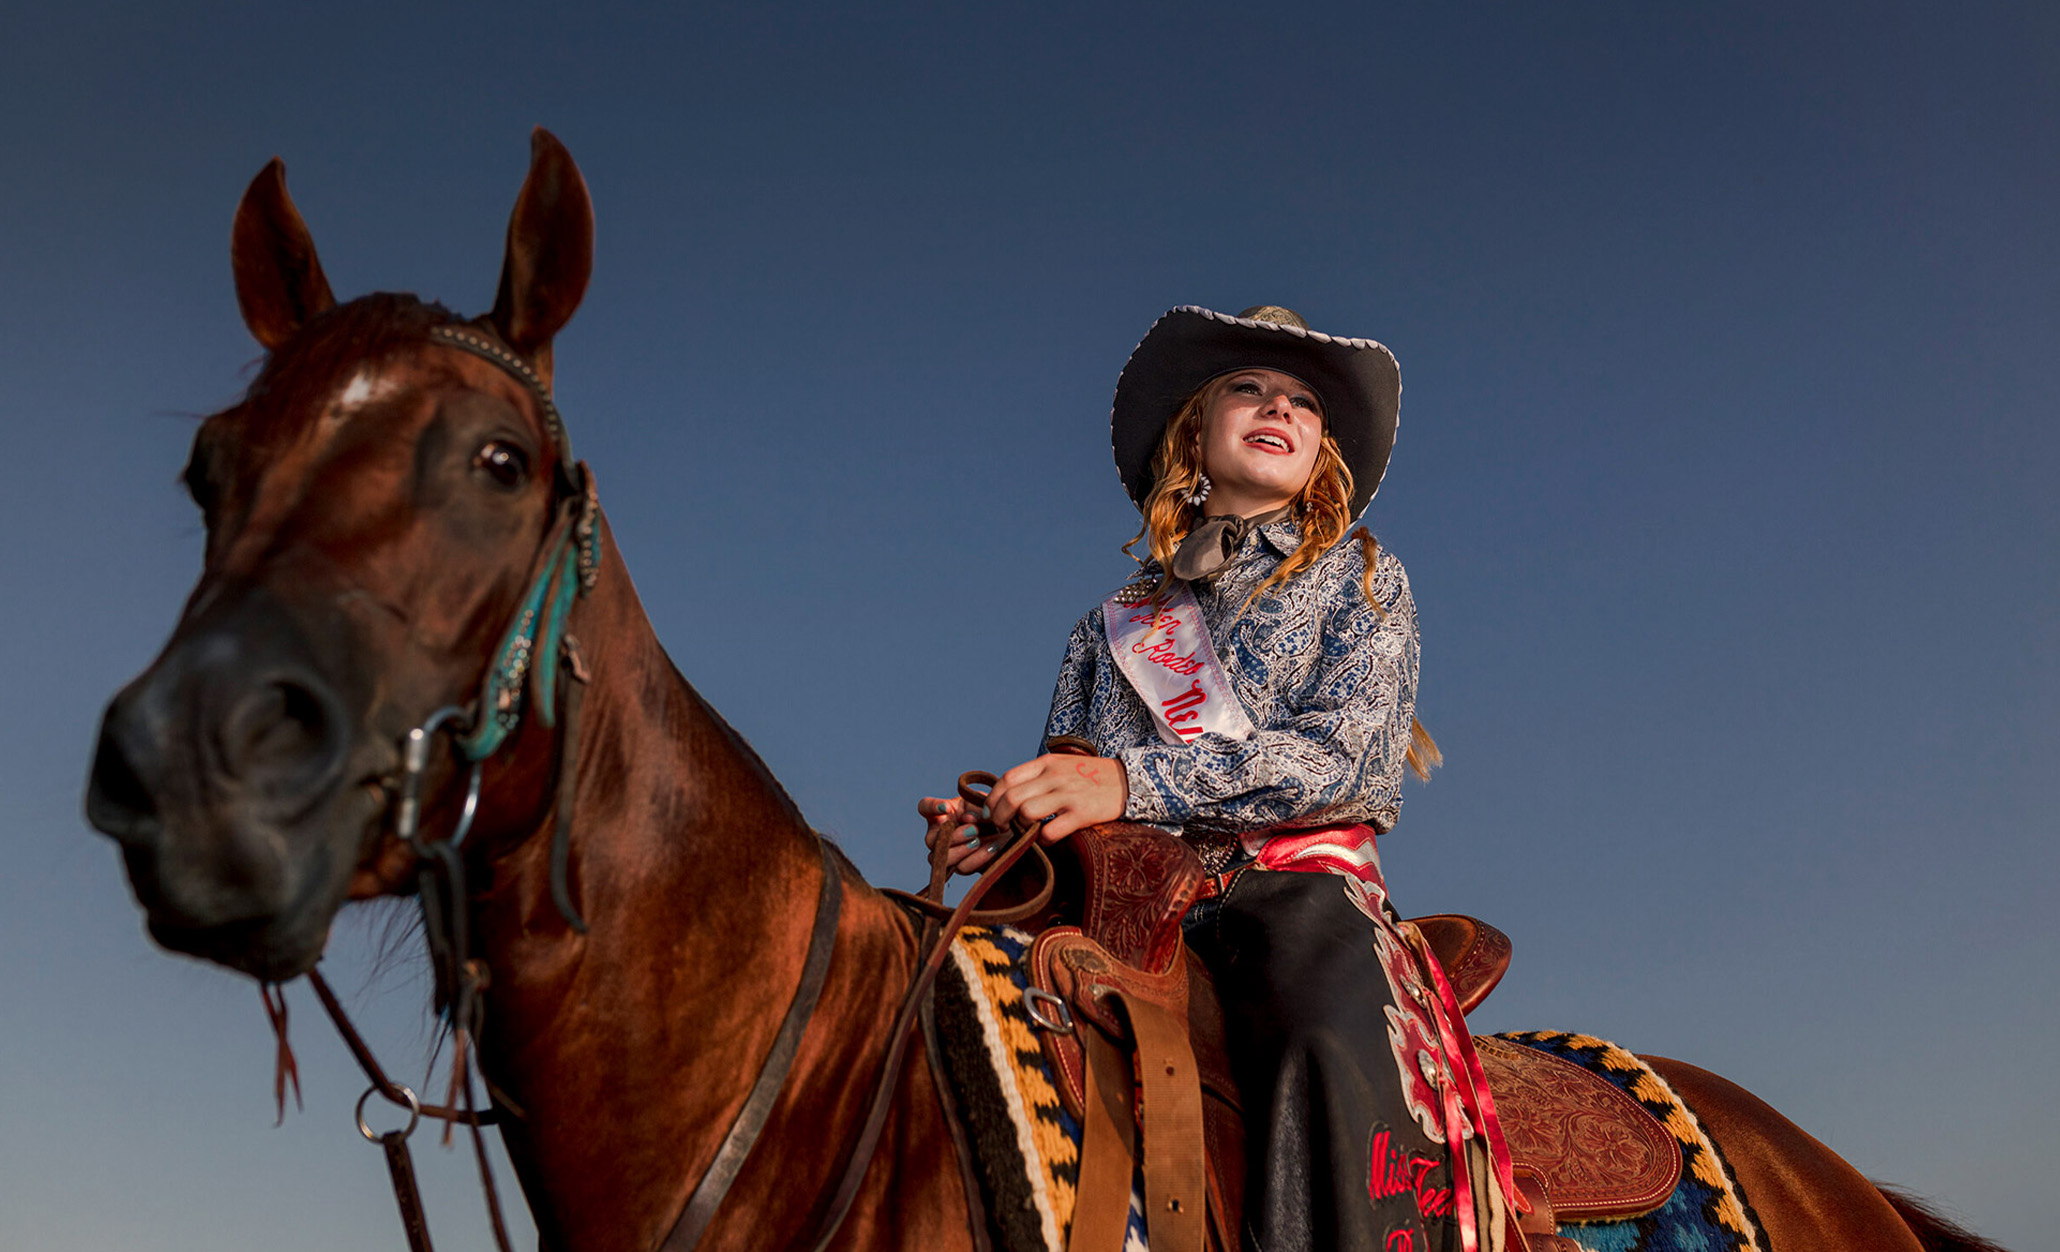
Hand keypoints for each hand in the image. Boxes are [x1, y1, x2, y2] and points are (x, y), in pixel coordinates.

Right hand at [918, 793, 999, 875]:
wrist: (1006, 832)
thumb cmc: (989, 815)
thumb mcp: (984, 806)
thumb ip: (975, 809)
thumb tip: (968, 820)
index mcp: (942, 814)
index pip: (925, 807)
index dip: (931, 807)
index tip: (946, 808)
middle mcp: (938, 834)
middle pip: (931, 840)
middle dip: (953, 836)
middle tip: (974, 830)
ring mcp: (946, 853)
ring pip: (942, 858)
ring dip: (961, 850)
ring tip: (979, 841)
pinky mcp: (959, 867)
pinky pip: (961, 867)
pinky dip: (977, 858)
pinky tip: (991, 848)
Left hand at [985, 753, 1127, 844]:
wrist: (1129, 780)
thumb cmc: (1090, 776)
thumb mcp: (1062, 765)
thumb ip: (1038, 776)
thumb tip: (1008, 795)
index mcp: (1047, 763)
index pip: (1008, 779)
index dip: (993, 798)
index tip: (990, 812)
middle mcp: (1055, 776)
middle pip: (1012, 798)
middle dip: (998, 817)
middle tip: (1000, 827)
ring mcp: (1069, 794)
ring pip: (1027, 813)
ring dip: (1019, 828)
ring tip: (1024, 833)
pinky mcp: (1082, 813)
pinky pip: (1051, 831)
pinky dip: (1043, 841)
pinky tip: (1047, 841)